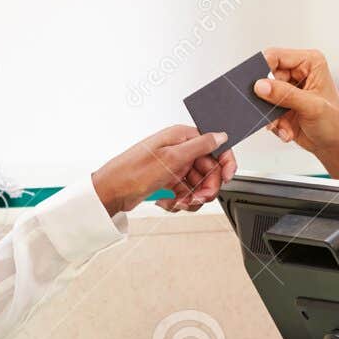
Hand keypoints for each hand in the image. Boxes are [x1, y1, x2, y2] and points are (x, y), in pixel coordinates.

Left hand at [91, 125, 234, 214]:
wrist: (111, 193)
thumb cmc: (133, 172)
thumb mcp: (171, 157)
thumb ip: (200, 145)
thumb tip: (220, 136)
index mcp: (181, 137)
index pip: (214, 146)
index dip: (224, 162)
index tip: (228, 177)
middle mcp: (179, 150)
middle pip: (209, 169)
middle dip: (206, 186)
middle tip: (198, 197)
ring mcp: (174, 166)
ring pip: (198, 184)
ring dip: (193, 196)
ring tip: (180, 202)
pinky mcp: (168, 181)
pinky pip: (186, 192)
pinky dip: (181, 200)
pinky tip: (170, 202)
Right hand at [255, 48, 338, 183]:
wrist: (336, 146)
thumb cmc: (335, 123)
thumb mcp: (311, 106)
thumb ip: (285, 94)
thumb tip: (260, 85)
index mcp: (310, 62)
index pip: (277, 56)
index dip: (263, 67)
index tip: (256, 85)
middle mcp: (298, 72)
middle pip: (267, 76)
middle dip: (269, 99)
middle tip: (274, 113)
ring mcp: (290, 89)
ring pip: (265, 96)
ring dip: (272, 115)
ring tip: (285, 127)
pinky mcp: (283, 104)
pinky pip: (267, 110)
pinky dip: (274, 123)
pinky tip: (287, 131)